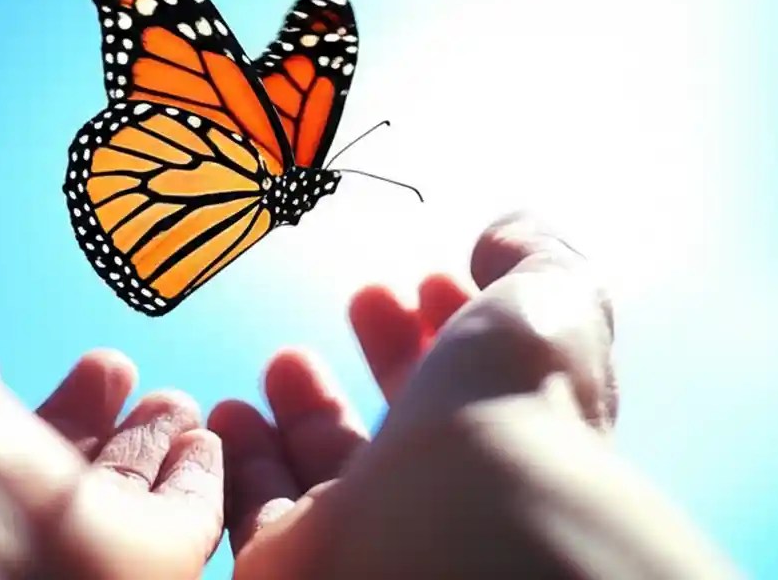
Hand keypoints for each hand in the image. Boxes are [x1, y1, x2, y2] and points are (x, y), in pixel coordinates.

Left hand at [0, 190, 222, 578]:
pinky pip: (181, 523)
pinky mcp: (126, 559)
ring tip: (157, 392)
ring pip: (109, 490)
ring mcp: (44, 542)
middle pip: (35, 463)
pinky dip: (198, 480)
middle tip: (110, 365)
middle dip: (78, 410)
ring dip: (139, 438)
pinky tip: (205, 438)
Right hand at [211, 212, 739, 578]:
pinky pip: (259, 510)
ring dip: (303, 408)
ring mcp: (372, 530)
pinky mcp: (297, 562)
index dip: (455, 324)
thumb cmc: (511, 409)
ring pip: (329, 468)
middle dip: (385, 351)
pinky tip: (230, 413)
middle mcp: (446, 491)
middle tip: (364, 299)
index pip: (484, 378)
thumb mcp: (547, 302)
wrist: (453, 525)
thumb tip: (508, 230)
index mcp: (514, 433)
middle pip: (409, 420)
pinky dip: (242, 462)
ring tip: (286, 360)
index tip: (426, 279)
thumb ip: (536, 259)